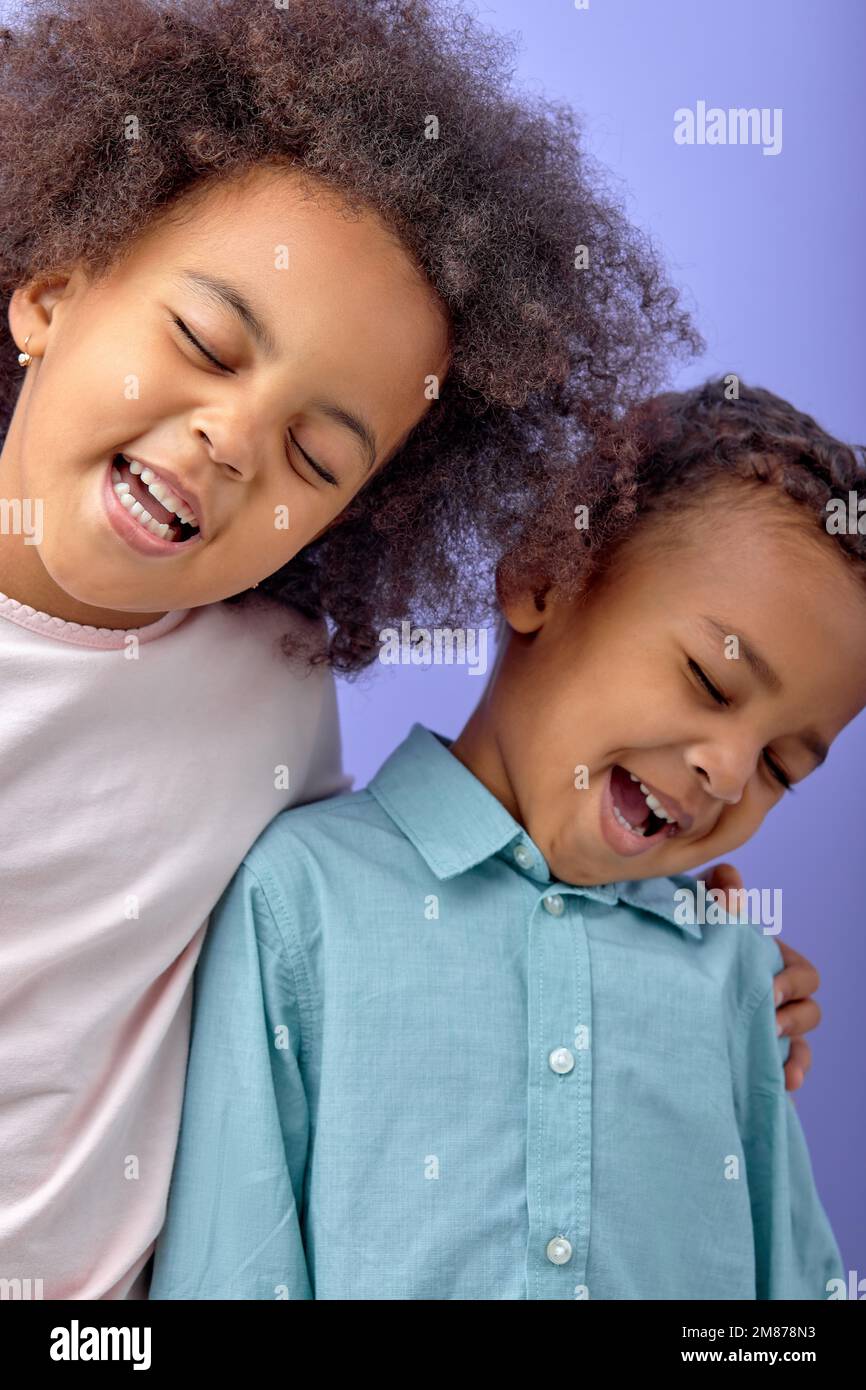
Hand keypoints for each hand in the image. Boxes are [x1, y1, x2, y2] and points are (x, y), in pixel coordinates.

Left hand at [704, 862, 818, 1092]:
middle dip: (794, 1016)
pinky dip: (788, 1074)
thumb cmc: (681, 940)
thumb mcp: (694, 908)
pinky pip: (783, 1069)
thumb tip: (729, 881)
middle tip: (767, 1021)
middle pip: (809, 1010)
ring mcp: (765, 1028)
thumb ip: (714, 889)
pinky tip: (782, 1082)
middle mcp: (773, 998)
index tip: (770, 988)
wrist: (650, 987)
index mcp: (770, 965)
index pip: (803, 974)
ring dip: (795, 1049)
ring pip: (802, 1043)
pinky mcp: (750, 1055)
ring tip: (775, 1056)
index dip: (793, 980)